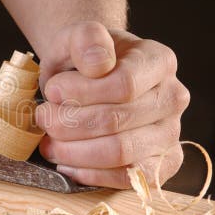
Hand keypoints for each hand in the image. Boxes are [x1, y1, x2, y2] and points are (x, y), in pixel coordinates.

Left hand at [35, 21, 189, 188]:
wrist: (88, 80)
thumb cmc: (83, 60)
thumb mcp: (76, 36)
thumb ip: (86, 37)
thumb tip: (99, 65)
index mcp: (158, 61)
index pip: (123, 85)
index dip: (80, 93)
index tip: (52, 90)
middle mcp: (172, 98)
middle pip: (116, 121)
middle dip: (68, 123)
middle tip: (42, 118)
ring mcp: (170, 134)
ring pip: (119, 153)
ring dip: (73, 151)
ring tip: (49, 142)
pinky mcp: (160, 165)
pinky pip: (126, 178)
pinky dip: (88, 174)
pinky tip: (66, 162)